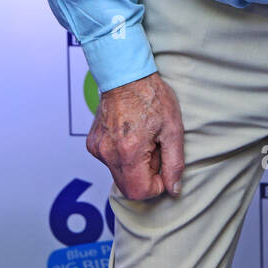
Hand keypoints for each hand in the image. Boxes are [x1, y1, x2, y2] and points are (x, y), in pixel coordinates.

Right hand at [86, 71, 184, 200]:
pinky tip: (131, 136)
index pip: (139, 192)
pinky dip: (123, 156)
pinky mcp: (92, 144)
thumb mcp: (173, 128)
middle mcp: (108, 153)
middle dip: (145, 176)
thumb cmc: (151, 97)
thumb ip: (174, 162)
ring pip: (119, 175)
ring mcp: (98, 149)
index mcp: (129, 151)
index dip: (156, 186)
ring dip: (135, 166)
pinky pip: (110, 162)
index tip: (163, 169)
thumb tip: (173, 189)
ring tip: (144, 140)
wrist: (126, 75)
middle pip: (127, 187)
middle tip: (155, 150)